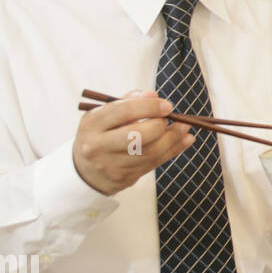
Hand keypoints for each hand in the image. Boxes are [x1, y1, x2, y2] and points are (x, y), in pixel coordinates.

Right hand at [73, 90, 194, 195]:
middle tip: (171, 117)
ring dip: (173, 138)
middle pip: (137, 136)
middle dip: (160, 125)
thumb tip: (152, 94)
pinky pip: (155, 163)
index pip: (122, 112)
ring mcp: (111, 164)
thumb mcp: (104, 114)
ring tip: (184, 127)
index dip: (149, 107)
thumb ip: (127, 101)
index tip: (167, 105)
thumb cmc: (100, 134)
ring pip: (150, 152)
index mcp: (92, 124)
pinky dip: (174, 150)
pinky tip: (185, 139)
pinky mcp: (124, 178)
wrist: (85, 171)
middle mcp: (98, 146)